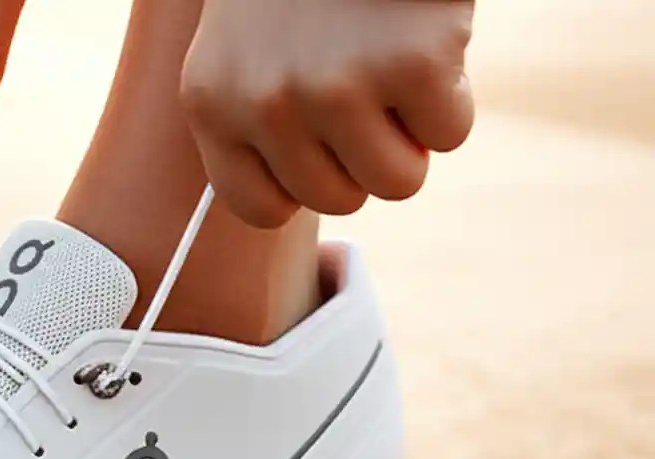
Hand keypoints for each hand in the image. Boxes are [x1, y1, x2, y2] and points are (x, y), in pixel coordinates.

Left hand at [181, 0, 475, 227]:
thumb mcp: (240, 52)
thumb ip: (252, 125)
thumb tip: (289, 198)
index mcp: (213, 104)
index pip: (258, 207)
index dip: (302, 182)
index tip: (318, 144)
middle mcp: (266, 104)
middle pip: (338, 198)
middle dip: (362, 153)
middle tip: (362, 85)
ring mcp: (337, 86)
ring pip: (397, 182)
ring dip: (410, 133)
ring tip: (391, 67)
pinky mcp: (412, 64)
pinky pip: (449, 134)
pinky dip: (452, 96)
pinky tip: (424, 43)